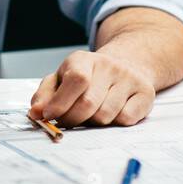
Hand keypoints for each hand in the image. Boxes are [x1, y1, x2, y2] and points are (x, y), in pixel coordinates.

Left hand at [28, 49, 155, 127]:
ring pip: (106, 115)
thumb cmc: (87, 77)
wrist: (125, 65)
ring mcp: (129, 78)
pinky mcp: (146, 93)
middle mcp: (109, 66)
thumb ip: (44, 95)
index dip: (61, 102)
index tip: (50, 116)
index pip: (76, 80)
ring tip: (92, 113)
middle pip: (88, 104)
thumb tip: (36, 113)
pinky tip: (112, 112)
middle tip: (68, 121)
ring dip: (94, 122)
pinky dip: (115, 123)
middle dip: (73, 119)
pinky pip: (126, 120)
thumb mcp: (61, 79)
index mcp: (83, 60)